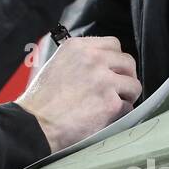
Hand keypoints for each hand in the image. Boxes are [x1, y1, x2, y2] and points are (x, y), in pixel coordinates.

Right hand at [16, 35, 139, 151]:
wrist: (35, 125)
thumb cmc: (41, 101)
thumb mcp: (57, 65)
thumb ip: (80, 60)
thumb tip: (102, 66)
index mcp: (77, 47)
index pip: (113, 43)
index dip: (115, 60)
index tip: (112, 71)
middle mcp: (93, 59)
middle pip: (127, 62)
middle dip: (125, 77)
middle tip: (117, 90)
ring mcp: (104, 80)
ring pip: (134, 84)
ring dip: (126, 96)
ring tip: (113, 105)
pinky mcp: (111, 103)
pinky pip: (128, 107)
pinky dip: (120, 114)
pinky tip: (106, 118)